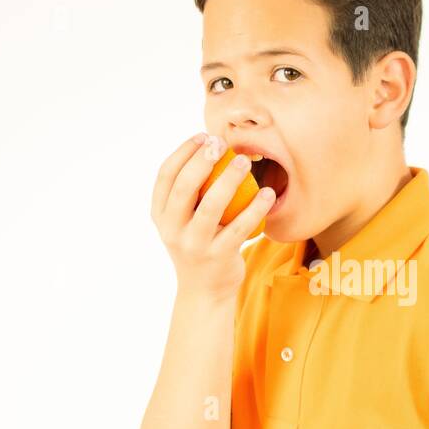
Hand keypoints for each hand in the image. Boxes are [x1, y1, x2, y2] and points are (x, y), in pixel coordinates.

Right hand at [151, 132, 274, 300]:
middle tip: (222, 144)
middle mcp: (172, 230)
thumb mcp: (183, 221)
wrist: (204, 292)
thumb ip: (189, 193)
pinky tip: (268, 194)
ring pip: (211, 206)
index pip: (166, 176)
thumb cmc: (199, 245)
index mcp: (160, 216)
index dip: (183, 152)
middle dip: (203, 160)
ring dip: (230, 179)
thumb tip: (208, 148)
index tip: (203, 136)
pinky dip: (255, 208)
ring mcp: (194, 245)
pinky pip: (239, 228)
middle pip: (185, 187)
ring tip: (245, 162)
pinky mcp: (218, 257)